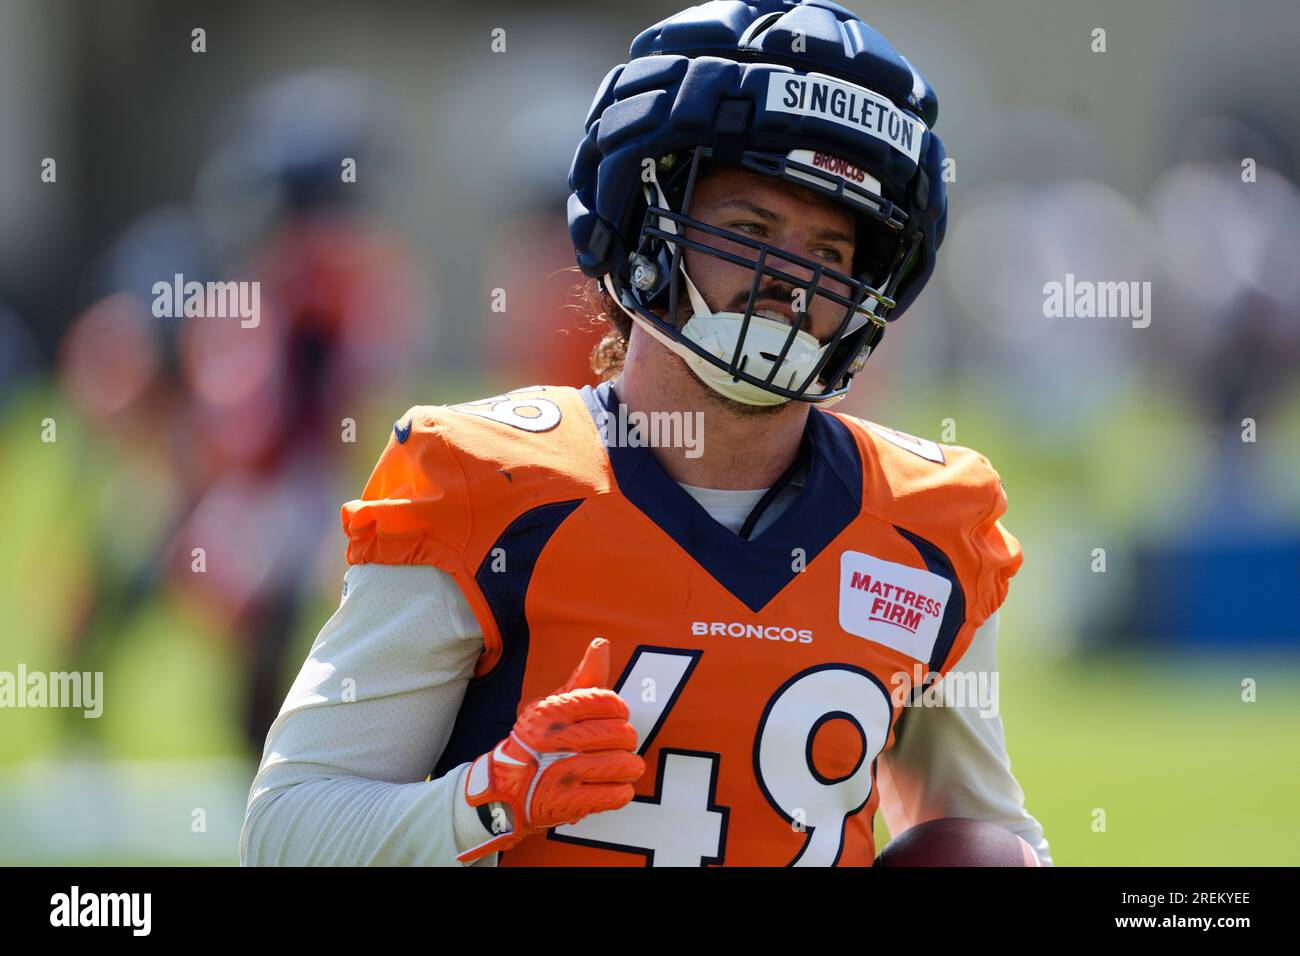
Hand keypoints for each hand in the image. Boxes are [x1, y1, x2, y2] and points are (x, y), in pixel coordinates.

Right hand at [456, 638, 643, 861]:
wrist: (505, 789)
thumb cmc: (537, 741)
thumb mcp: (553, 706)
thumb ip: (584, 677)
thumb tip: (602, 643)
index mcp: (555, 710)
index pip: (611, 702)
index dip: (619, 712)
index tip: (611, 719)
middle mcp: (557, 739)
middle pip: (624, 734)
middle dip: (626, 742)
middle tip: (616, 747)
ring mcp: (563, 773)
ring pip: (626, 765)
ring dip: (629, 769)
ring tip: (619, 769)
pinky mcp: (569, 804)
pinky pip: (618, 794)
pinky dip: (621, 792)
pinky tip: (611, 787)